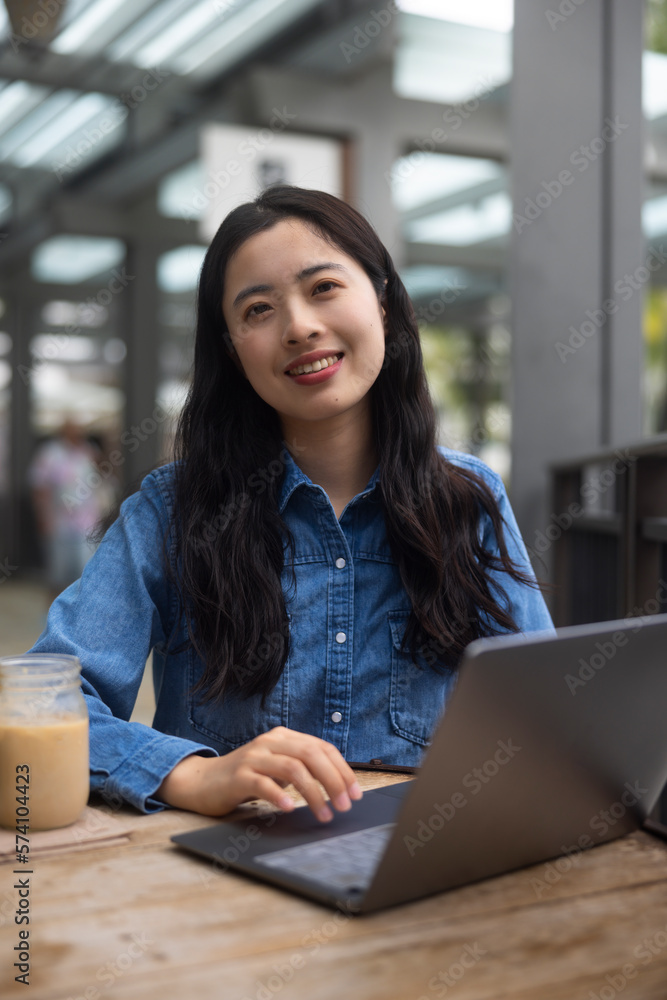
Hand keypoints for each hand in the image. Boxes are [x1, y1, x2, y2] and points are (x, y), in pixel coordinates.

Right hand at [156, 726, 362, 821]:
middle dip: (333, 781)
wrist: (202, 782)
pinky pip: (263, 784)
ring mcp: (254, 757)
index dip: (342, 770)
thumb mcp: (277, 767)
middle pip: (311, 755)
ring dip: (313, 794)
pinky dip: (279, 796)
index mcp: (284, 737)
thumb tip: (338, 785)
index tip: (355, 793)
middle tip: (344, 805)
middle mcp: (271, 742)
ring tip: (324, 814)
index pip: (322, 748)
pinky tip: (289, 809)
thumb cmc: (246, 777)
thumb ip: (301, 768)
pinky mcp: (238, 776)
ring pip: (293, 769)